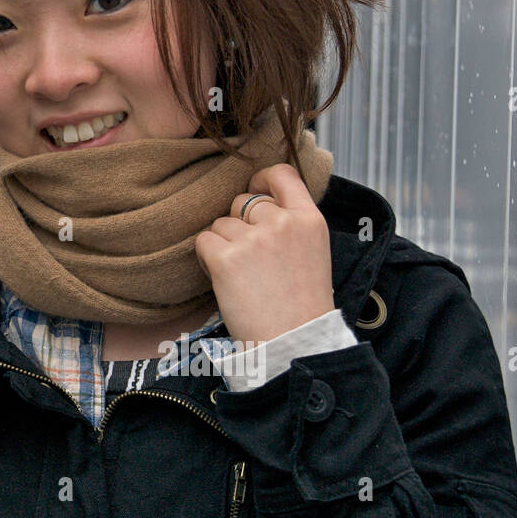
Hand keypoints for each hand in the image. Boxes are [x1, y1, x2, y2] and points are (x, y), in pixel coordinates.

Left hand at [194, 163, 335, 344]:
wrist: (293, 343)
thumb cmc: (301, 304)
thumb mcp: (313, 252)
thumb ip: (291, 224)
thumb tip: (258, 200)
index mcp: (310, 219)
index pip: (283, 174)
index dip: (262, 178)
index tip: (254, 188)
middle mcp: (282, 222)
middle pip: (243, 201)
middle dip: (239, 224)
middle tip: (250, 259)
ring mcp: (253, 239)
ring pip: (221, 223)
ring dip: (223, 245)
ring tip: (241, 275)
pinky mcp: (226, 258)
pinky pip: (203, 241)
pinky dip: (206, 259)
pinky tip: (224, 279)